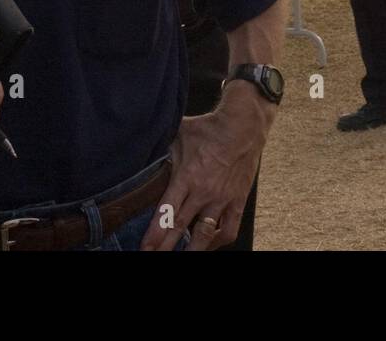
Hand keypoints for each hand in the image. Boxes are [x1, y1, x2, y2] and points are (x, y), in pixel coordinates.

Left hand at [141, 83, 273, 250]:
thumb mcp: (179, 135)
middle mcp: (203, 193)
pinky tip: (208, 245)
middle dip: (165, 247)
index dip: (155, 234)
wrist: (243, 127)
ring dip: (191, 250)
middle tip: (153, 257)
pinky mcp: (237, 201)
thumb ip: (162, 149)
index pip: (167, 212)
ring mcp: (222, 200)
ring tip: (181, 257)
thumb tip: (143, 150)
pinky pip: (228, 229)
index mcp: (187, 178)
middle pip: (181, 229)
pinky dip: (217, 241)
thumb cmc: (209, 129)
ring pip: (204, 235)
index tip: (146, 248)